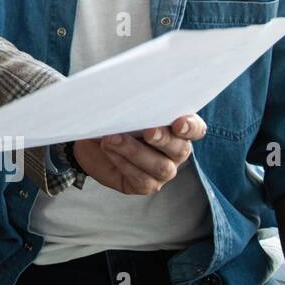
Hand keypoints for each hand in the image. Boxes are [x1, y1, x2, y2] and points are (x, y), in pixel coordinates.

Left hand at [73, 114, 206, 194]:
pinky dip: (123, 163)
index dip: (191, 127)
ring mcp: (162, 171)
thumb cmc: (113, 120)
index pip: (196, 129)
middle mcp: (175, 152)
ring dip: (135, 151)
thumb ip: (135, 107)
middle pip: (181, 149)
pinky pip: (141, 179)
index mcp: (178, 129)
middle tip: (148, 131)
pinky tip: (109, 150)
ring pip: (161, 167)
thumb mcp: (122, 109)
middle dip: (164, 139)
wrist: (89, 140)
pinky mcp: (145, 185)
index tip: (178, 122)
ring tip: (112, 139)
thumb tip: (132, 99)